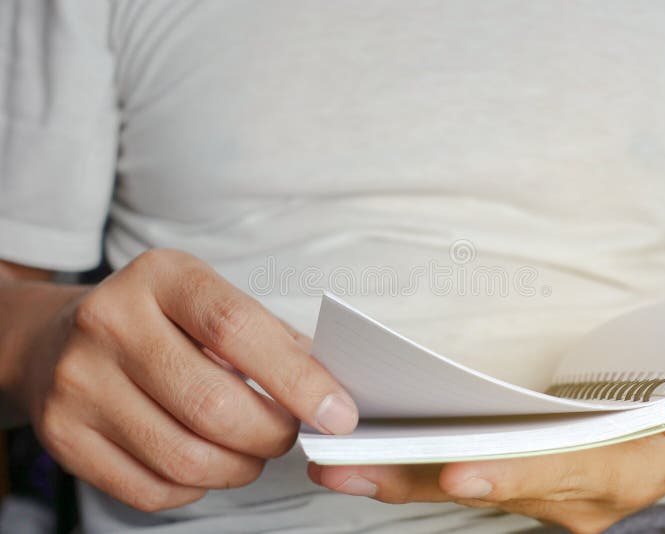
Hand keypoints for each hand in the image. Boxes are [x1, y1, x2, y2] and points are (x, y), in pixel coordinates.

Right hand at [16, 249, 357, 510]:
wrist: (58, 339)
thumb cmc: (159, 321)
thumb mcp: (210, 301)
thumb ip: (270, 339)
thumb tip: (330, 393)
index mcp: (161, 276)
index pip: (237, 329)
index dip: (297, 378)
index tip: (338, 414)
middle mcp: (110, 322)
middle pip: (213, 404)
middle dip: (272, 433)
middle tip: (288, 433)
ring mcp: (79, 382)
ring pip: (185, 458)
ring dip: (240, 467)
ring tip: (251, 452)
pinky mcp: (63, 436)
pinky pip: (151, 489)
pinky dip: (197, 487)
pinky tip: (206, 463)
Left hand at [310, 370, 664, 533]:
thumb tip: (645, 412)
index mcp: (620, 470)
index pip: (556, 473)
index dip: (507, 476)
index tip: (454, 473)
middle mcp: (578, 499)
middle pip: (486, 490)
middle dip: (412, 482)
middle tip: (343, 470)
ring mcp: (555, 504)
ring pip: (469, 493)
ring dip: (404, 480)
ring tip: (342, 466)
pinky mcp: (539, 495)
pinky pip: (473, 486)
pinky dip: (426, 475)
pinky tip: (384, 459)